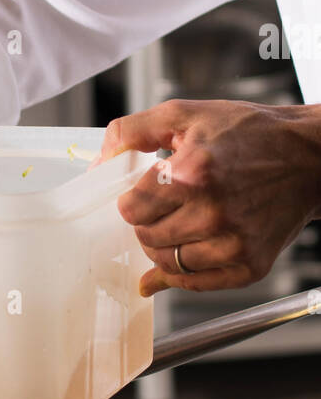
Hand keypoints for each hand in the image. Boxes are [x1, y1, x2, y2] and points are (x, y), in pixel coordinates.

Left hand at [99, 99, 320, 295]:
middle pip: (146, 237)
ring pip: (167, 264)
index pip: (130, 210)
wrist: (308, 157)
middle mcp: (213, 213)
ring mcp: (233, 244)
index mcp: (193, 173)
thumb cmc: (247, 133)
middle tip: (163, 208)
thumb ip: (130, 133)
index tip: (143, 194)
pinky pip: (195, 284)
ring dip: (162, 247)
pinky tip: (188, 249)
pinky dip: (183, 273)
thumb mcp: (183, 115)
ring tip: (178, 224)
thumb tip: (97, 166)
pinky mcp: (250, 265)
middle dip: (145, 223)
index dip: (131, 201)